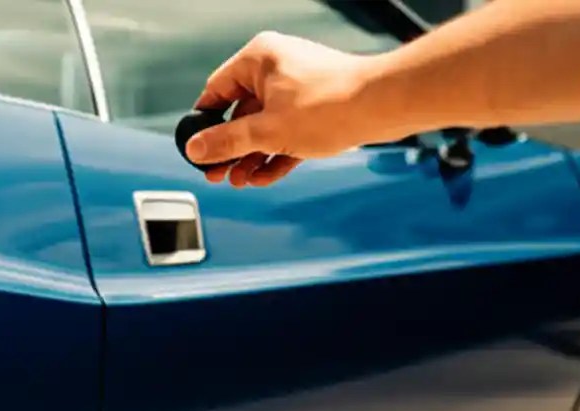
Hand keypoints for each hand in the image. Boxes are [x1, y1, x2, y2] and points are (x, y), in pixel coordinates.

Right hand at [186, 32, 403, 187]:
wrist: (383, 106)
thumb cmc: (331, 104)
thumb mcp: (267, 130)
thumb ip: (226, 141)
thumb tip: (196, 149)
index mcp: (258, 59)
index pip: (216, 91)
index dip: (204, 124)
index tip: (198, 149)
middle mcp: (276, 68)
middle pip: (240, 113)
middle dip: (230, 149)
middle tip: (217, 174)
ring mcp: (297, 88)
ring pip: (264, 127)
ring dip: (251, 156)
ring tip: (241, 181)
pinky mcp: (316, 108)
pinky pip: (286, 132)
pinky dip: (275, 154)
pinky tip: (264, 177)